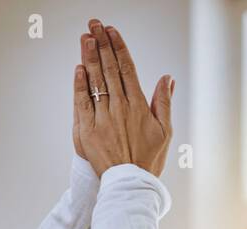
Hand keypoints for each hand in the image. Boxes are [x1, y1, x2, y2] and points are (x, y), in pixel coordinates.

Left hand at [73, 18, 172, 176]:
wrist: (129, 185)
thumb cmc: (148, 161)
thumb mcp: (165, 132)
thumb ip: (164, 102)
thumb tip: (167, 78)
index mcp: (139, 106)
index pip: (127, 68)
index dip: (119, 47)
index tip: (111, 32)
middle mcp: (120, 108)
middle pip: (109, 69)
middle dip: (101, 44)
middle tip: (94, 25)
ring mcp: (102, 119)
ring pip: (95, 82)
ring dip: (89, 57)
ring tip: (85, 37)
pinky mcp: (87, 131)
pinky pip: (82, 103)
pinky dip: (80, 84)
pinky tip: (78, 68)